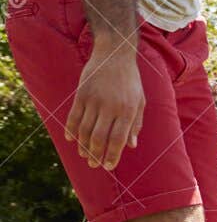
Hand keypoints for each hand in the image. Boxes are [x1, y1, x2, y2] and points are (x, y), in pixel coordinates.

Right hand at [65, 43, 144, 169]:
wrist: (114, 54)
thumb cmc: (130, 81)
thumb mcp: (140, 101)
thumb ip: (135, 124)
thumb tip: (131, 146)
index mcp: (128, 110)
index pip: (119, 139)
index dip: (113, 155)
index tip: (108, 166)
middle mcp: (111, 107)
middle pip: (99, 138)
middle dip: (95, 154)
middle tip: (93, 164)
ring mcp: (94, 100)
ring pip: (85, 130)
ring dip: (83, 145)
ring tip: (84, 155)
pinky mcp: (81, 94)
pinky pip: (74, 117)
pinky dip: (71, 130)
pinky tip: (71, 140)